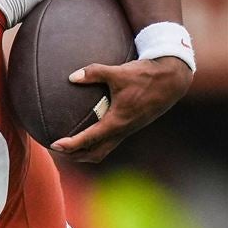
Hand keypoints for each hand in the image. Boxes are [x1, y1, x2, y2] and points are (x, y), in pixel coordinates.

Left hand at [52, 56, 191, 162]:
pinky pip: (110, 143)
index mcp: (118, 121)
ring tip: (66, 148)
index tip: (54, 145)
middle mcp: (122, 130)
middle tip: (55, 149)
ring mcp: (127, 131)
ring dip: (84, 153)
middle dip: (74, 156)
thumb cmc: (145, 75)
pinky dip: (95, 144)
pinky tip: (85, 135)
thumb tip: (71, 77)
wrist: (172, 80)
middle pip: (94, 154)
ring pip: (103, 151)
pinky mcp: (130, 127)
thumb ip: (94, 73)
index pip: (90, 139)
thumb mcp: (118, 72)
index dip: (71, 144)